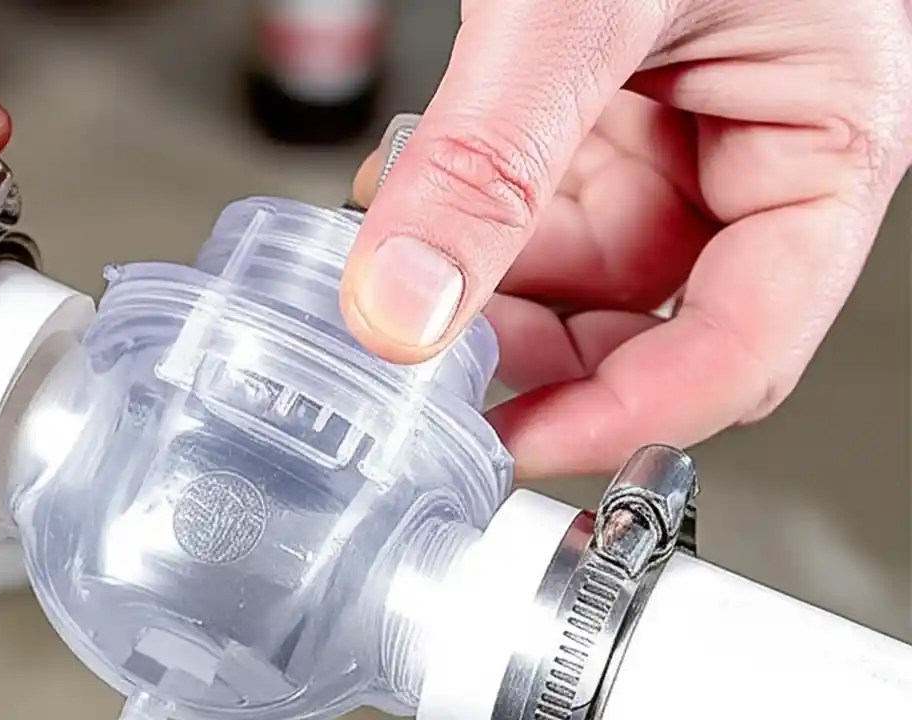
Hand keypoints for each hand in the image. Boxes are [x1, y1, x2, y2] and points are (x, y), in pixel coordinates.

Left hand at [341, 0, 911, 478]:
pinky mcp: (612, 94)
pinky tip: (413, 195)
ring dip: (486, 276)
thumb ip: (492, 158)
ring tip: (399, 258)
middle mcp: (759, 143)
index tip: (509, 446)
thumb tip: (405, 305)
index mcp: (826, 137)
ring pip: (582, 263)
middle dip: (531, 343)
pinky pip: (545, 193)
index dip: (621, 413)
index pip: (740, 344)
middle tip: (424, 356)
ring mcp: (682, 120)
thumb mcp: (584, 6)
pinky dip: (473, 209)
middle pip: (649, 319)